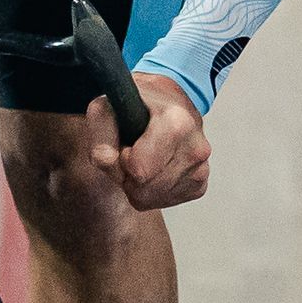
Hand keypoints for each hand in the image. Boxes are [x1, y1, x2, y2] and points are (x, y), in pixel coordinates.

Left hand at [87, 73, 208, 209]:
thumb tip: (109, 161)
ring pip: (154, 199)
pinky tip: (155, 167)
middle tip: (133, 151)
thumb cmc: (136, 105)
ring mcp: (201, 168)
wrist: (165, 101)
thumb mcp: (106, 108)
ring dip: (141, 184)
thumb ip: (100, 137)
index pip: (139, 170)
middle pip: (145, 190)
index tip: (127, 143)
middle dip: (130, 176)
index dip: (123, 160)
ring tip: (145, 156)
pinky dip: (154, 190)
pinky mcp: (200, 184)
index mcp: (177, 123)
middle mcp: (195, 148)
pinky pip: (166, 201)